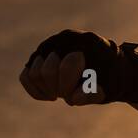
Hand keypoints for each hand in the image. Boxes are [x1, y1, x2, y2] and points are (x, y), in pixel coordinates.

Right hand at [19, 29, 137, 104]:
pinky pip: (26, 76)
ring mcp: (48, 47)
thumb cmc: (111, 78)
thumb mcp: (110, 87)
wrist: (110, 69)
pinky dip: (36, 90)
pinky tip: (51, 95)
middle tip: (72, 93)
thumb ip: (92, 93)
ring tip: (63, 93)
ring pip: (33, 74)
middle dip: (59, 90)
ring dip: (48, 91)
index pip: (66, 65)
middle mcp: (62, 39)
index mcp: (84, 41)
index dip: (70, 86)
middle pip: (46, 72)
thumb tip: (74, 98)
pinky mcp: (38, 58)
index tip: (82, 91)